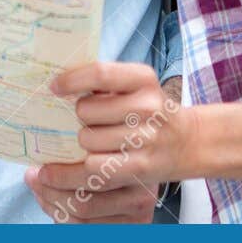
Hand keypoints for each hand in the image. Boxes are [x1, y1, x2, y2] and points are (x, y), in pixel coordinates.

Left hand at [26, 62, 190, 221]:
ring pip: (86, 142)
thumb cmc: (150, 111)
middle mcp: (147, 106)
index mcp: (143, 79)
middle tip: (83, 124)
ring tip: (80, 147)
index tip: (54, 86)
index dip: (71, 79)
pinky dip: (80, 170)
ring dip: (79, 146)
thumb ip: (104, 82)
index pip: (100, 73)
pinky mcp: (140, 168)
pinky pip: (94, 170)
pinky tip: (75, 168)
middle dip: (78, 118)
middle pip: (85, 111)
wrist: (187, 141)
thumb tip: (59, 84)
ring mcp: (146, 138)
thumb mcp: (136, 86)